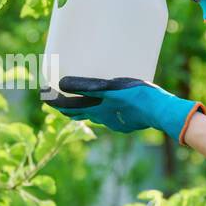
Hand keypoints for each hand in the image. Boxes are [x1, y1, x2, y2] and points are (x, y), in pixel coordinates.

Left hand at [47, 76, 205, 143]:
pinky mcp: (127, 121)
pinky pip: (111, 115)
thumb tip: (62, 83)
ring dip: (85, 108)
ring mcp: (116, 121)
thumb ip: (87, 86)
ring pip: (95, 114)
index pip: (68, 107)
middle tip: (58, 97)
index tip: (43, 94)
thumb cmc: (137, 97)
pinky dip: (104, 108)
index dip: (54, 101)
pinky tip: (111, 103)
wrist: (162, 111)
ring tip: (82, 99)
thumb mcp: (110, 88)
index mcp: (96, 110)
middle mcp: (103, 118)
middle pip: (79, 112)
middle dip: (67, 106)